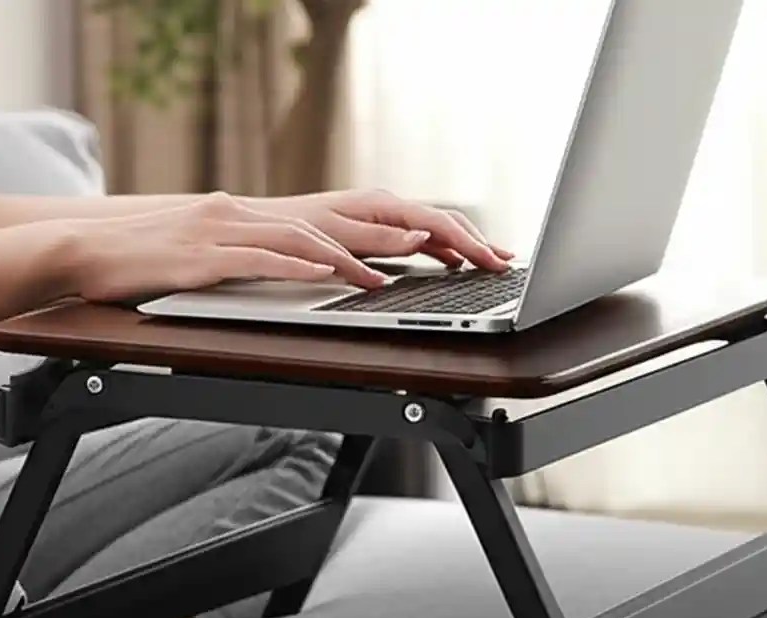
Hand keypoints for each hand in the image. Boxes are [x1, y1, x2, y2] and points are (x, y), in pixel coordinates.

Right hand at [71, 193, 389, 301]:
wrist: (81, 253)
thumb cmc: (134, 262)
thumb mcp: (193, 254)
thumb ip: (230, 258)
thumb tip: (269, 273)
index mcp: (232, 214)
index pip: (305, 223)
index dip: (351, 237)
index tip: (388, 249)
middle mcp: (230, 215)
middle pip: (312, 226)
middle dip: (363, 245)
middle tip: (402, 258)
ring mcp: (216, 233)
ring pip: (294, 239)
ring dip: (340, 260)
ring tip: (374, 277)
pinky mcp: (200, 257)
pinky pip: (257, 259)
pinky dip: (294, 266)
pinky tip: (320, 273)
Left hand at [242, 189, 514, 270]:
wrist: (260, 226)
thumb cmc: (292, 230)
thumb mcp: (336, 237)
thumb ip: (381, 240)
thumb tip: (422, 238)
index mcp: (380, 206)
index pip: (439, 224)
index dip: (471, 244)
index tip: (493, 261)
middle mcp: (384, 207)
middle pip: (444, 223)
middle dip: (478, 242)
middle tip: (506, 263)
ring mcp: (381, 217)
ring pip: (434, 229)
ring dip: (465, 244)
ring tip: (491, 260)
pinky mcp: (375, 229)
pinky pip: (419, 236)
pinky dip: (443, 247)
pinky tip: (451, 259)